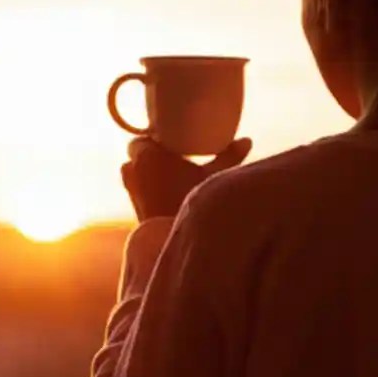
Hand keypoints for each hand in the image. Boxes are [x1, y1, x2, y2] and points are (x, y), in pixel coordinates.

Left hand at [121, 137, 252, 220]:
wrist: (175, 240)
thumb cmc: (193, 200)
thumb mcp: (214, 176)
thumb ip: (229, 156)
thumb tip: (247, 140)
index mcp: (144, 153)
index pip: (145, 136)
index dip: (159, 138)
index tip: (175, 141)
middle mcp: (131, 168)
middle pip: (141, 154)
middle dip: (156, 154)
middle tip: (178, 157)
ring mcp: (130, 189)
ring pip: (139, 173)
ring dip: (152, 172)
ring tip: (174, 175)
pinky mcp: (134, 207)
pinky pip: (139, 190)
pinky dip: (150, 188)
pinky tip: (168, 192)